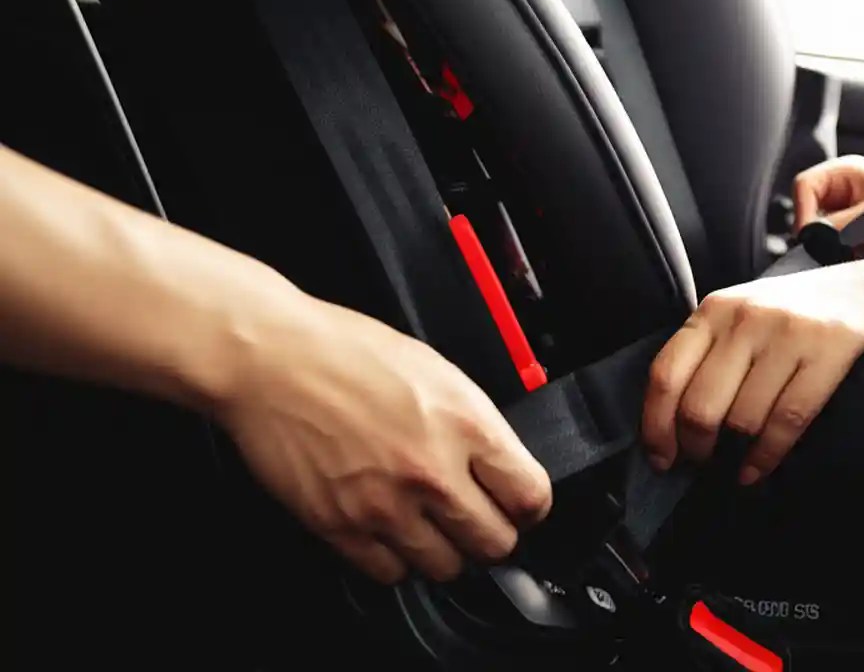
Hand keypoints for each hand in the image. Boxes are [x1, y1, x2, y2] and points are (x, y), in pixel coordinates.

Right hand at [213, 295, 551, 584]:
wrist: (270, 359)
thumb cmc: (345, 352)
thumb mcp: (436, 370)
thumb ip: (473, 423)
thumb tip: (500, 465)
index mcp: (465, 424)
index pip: (531, 496)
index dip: (529, 506)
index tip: (519, 506)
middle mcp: (431, 471)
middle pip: (495, 544)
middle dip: (491, 534)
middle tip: (474, 519)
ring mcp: (385, 505)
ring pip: (446, 568)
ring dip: (444, 551)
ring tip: (428, 525)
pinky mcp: (341, 526)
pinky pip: (390, 574)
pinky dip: (394, 560)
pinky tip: (388, 531)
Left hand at [641, 264, 863, 484]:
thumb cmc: (797, 312)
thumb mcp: (741, 315)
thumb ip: (708, 353)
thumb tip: (672, 423)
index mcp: (714, 310)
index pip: (666, 375)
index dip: (655, 426)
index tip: (659, 457)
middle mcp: (745, 318)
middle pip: (700, 405)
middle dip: (694, 448)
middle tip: (699, 464)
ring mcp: (787, 333)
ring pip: (742, 420)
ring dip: (730, 458)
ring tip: (731, 467)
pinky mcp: (828, 352)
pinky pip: (786, 421)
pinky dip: (766, 457)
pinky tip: (756, 470)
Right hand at [792, 155, 863, 249]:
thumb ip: (844, 224)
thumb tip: (814, 238)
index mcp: (845, 172)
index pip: (803, 186)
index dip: (803, 212)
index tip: (813, 237)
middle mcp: (844, 190)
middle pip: (808, 210)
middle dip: (818, 232)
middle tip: (831, 250)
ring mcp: (851, 211)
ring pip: (822, 231)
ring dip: (832, 245)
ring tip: (853, 254)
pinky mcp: (860, 232)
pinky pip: (839, 244)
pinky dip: (844, 254)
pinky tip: (861, 259)